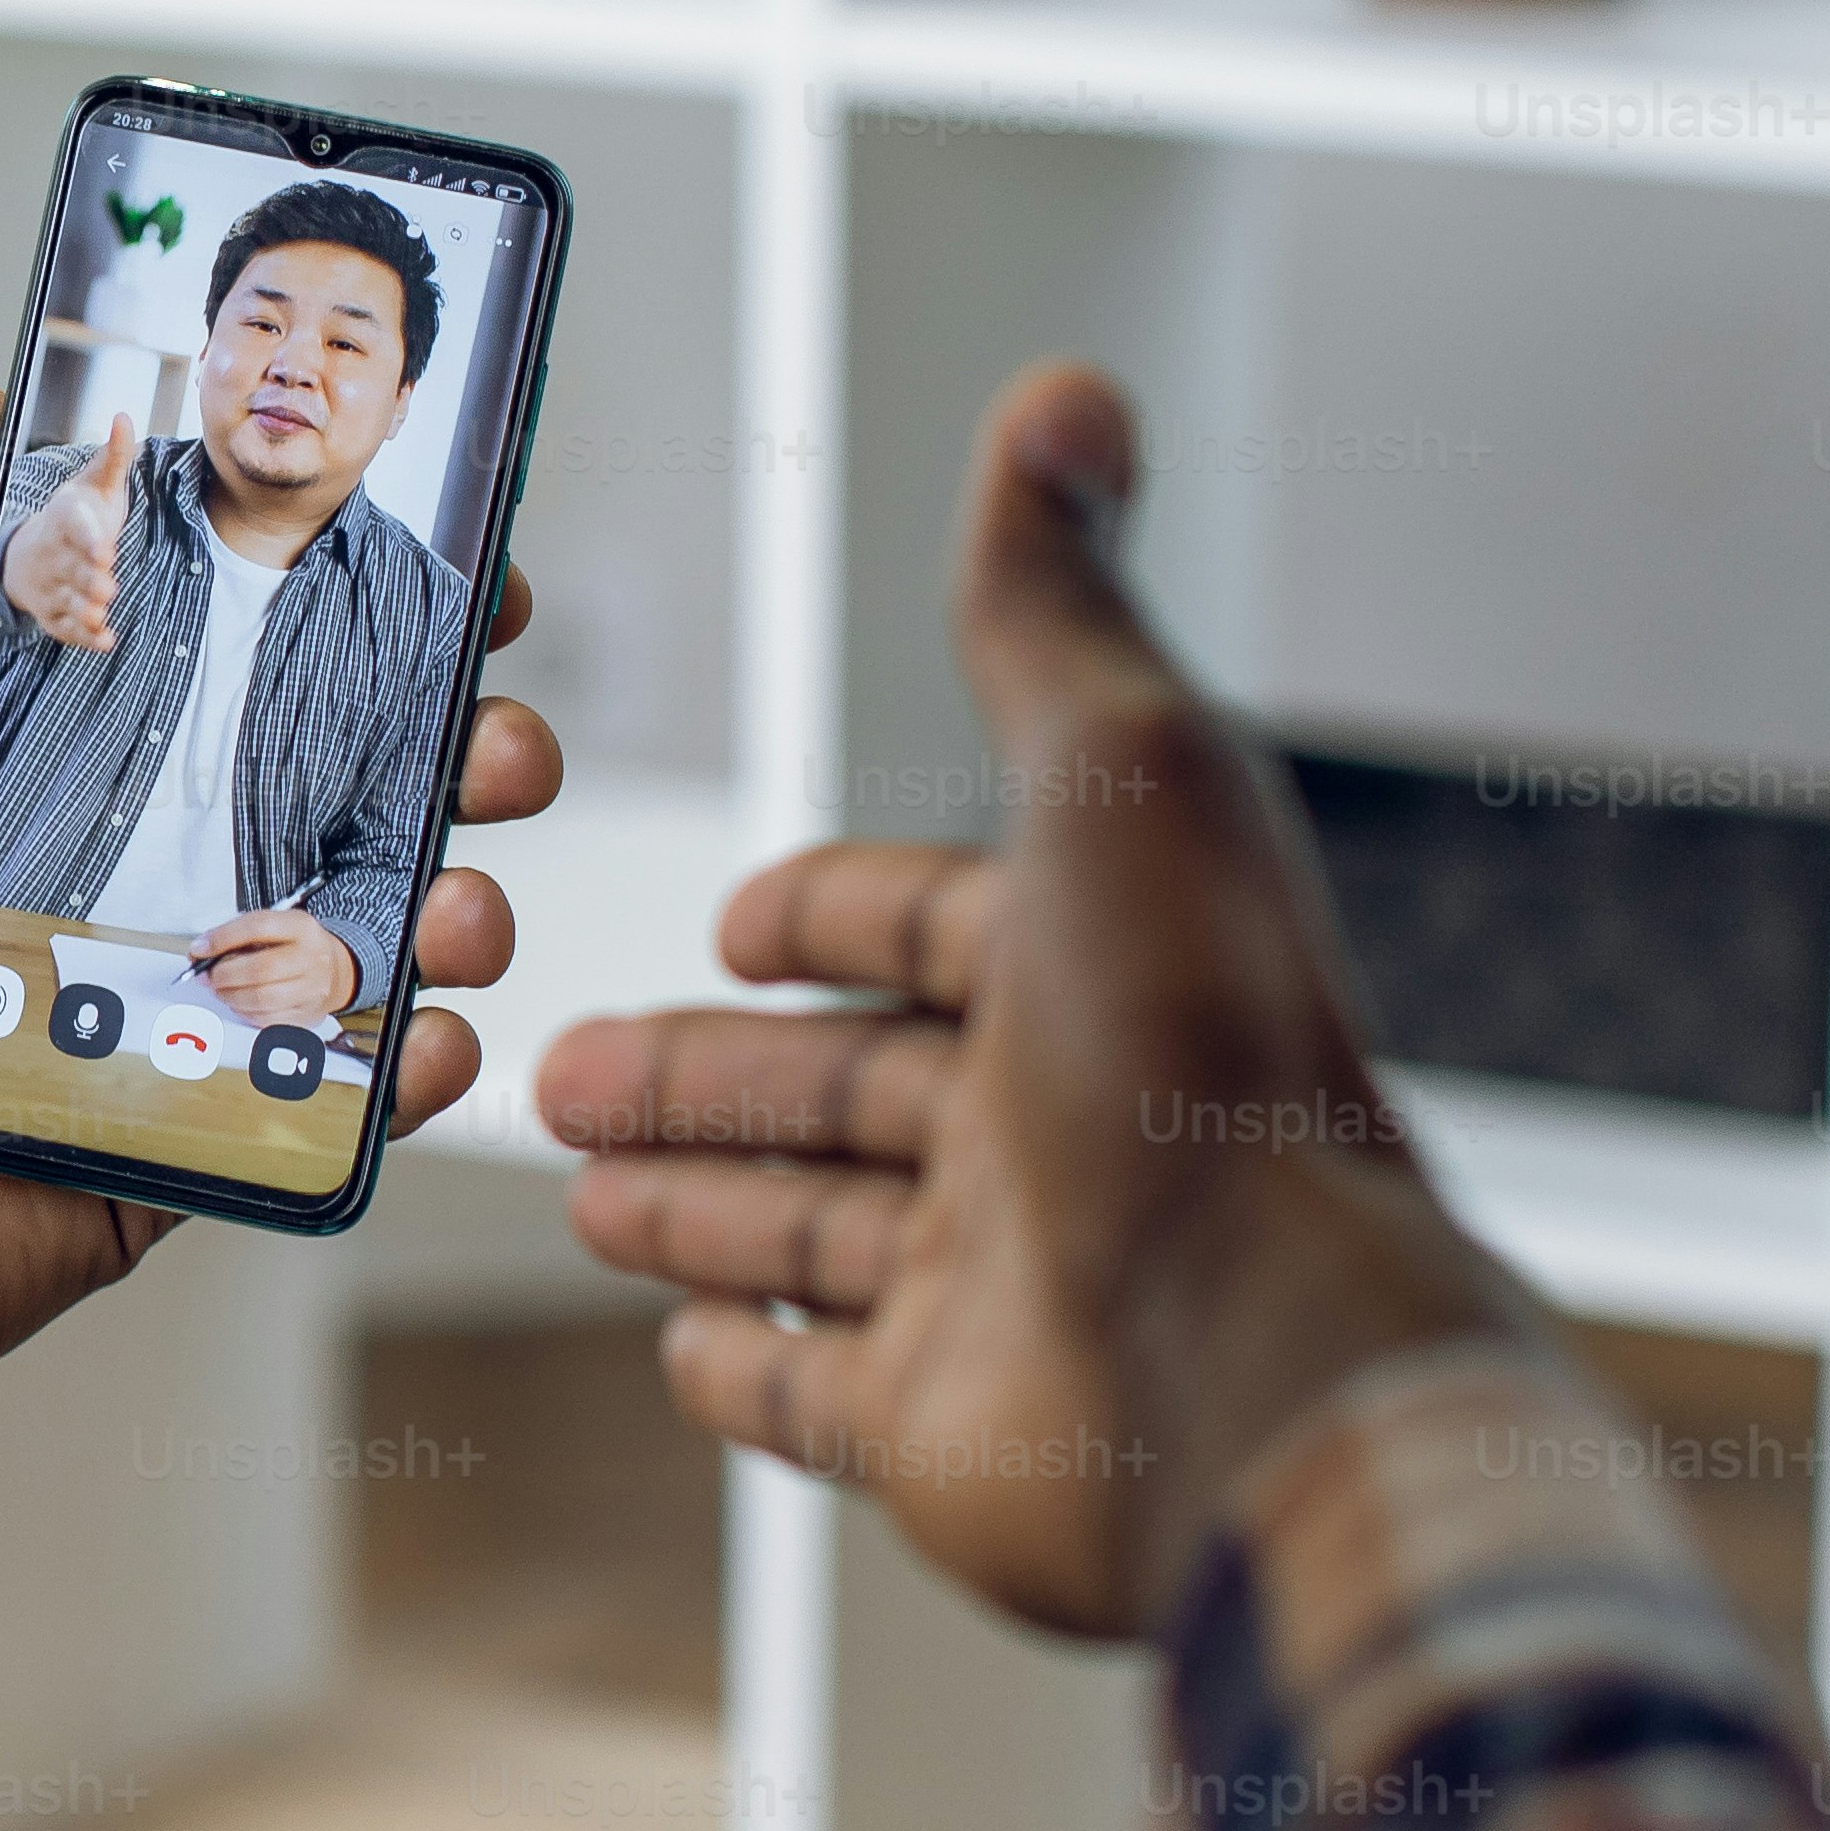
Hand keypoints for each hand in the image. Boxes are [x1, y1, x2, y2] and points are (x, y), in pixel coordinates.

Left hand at [0, 388, 555, 1564]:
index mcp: (23, 792)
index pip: (211, 680)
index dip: (329, 624)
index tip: (440, 576)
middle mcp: (108, 897)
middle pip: (320, 801)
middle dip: (440, 758)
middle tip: (497, 744)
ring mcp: (157, 1026)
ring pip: (351, 947)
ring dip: (443, 908)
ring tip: (460, 904)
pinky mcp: (180, 1150)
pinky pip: (323, 1105)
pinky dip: (398, 1069)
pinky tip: (424, 1035)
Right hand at [0, 409, 137, 648]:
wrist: (28, 554)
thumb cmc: (73, 517)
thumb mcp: (93, 484)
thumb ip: (113, 456)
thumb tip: (124, 418)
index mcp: (63, 519)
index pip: (70, 526)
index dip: (85, 538)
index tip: (103, 547)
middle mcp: (53, 554)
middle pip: (68, 568)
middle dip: (86, 579)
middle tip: (107, 586)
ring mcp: (51, 587)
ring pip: (65, 601)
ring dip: (83, 610)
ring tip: (100, 615)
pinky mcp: (54, 614)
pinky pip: (65, 630)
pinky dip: (83, 638)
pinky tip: (105, 642)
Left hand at [188, 907, 353, 1024]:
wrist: (334, 969)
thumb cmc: (296, 946)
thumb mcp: (276, 926)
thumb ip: (239, 935)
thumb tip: (201, 952)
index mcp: (301, 927)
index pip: (257, 927)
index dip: (222, 938)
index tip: (200, 948)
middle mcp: (312, 958)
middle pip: (259, 969)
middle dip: (223, 975)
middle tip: (208, 976)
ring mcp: (312, 990)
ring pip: (261, 999)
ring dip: (230, 996)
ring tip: (221, 989)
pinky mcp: (307, 1016)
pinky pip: (267, 1020)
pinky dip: (244, 1012)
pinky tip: (239, 1002)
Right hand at [525, 364, 1535, 1641]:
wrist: (1261, 1352)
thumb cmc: (1202, 1059)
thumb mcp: (1118, 771)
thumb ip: (1051, 603)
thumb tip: (1070, 395)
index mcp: (1094, 972)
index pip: (941, 929)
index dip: (834, 910)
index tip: (736, 910)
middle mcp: (1058, 1126)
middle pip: (849, 1084)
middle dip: (708, 1066)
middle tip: (568, 1065)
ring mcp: (1007, 1291)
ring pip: (819, 1235)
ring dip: (698, 1202)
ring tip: (579, 1184)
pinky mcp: (956, 1435)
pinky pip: (829, 1400)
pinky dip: (748, 1374)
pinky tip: (683, 1344)